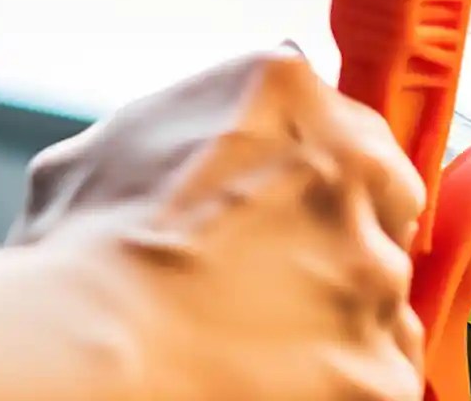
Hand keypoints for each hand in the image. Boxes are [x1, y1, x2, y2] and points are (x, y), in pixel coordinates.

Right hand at [8, 46, 425, 400]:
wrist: (88, 349)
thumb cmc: (81, 256)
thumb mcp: (121, 140)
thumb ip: (197, 116)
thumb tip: (218, 126)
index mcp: (293, 97)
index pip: (349, 127)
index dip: (324, 177)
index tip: (298, 206)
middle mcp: (356, 169)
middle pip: (387, 201)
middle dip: (349, 232)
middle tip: (283, 267)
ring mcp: (379, 267)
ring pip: (387, 287)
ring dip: (347, 304)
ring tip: (269, 330)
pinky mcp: (383, 359)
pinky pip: (388, 367)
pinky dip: (351, 374)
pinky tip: (291, 374)